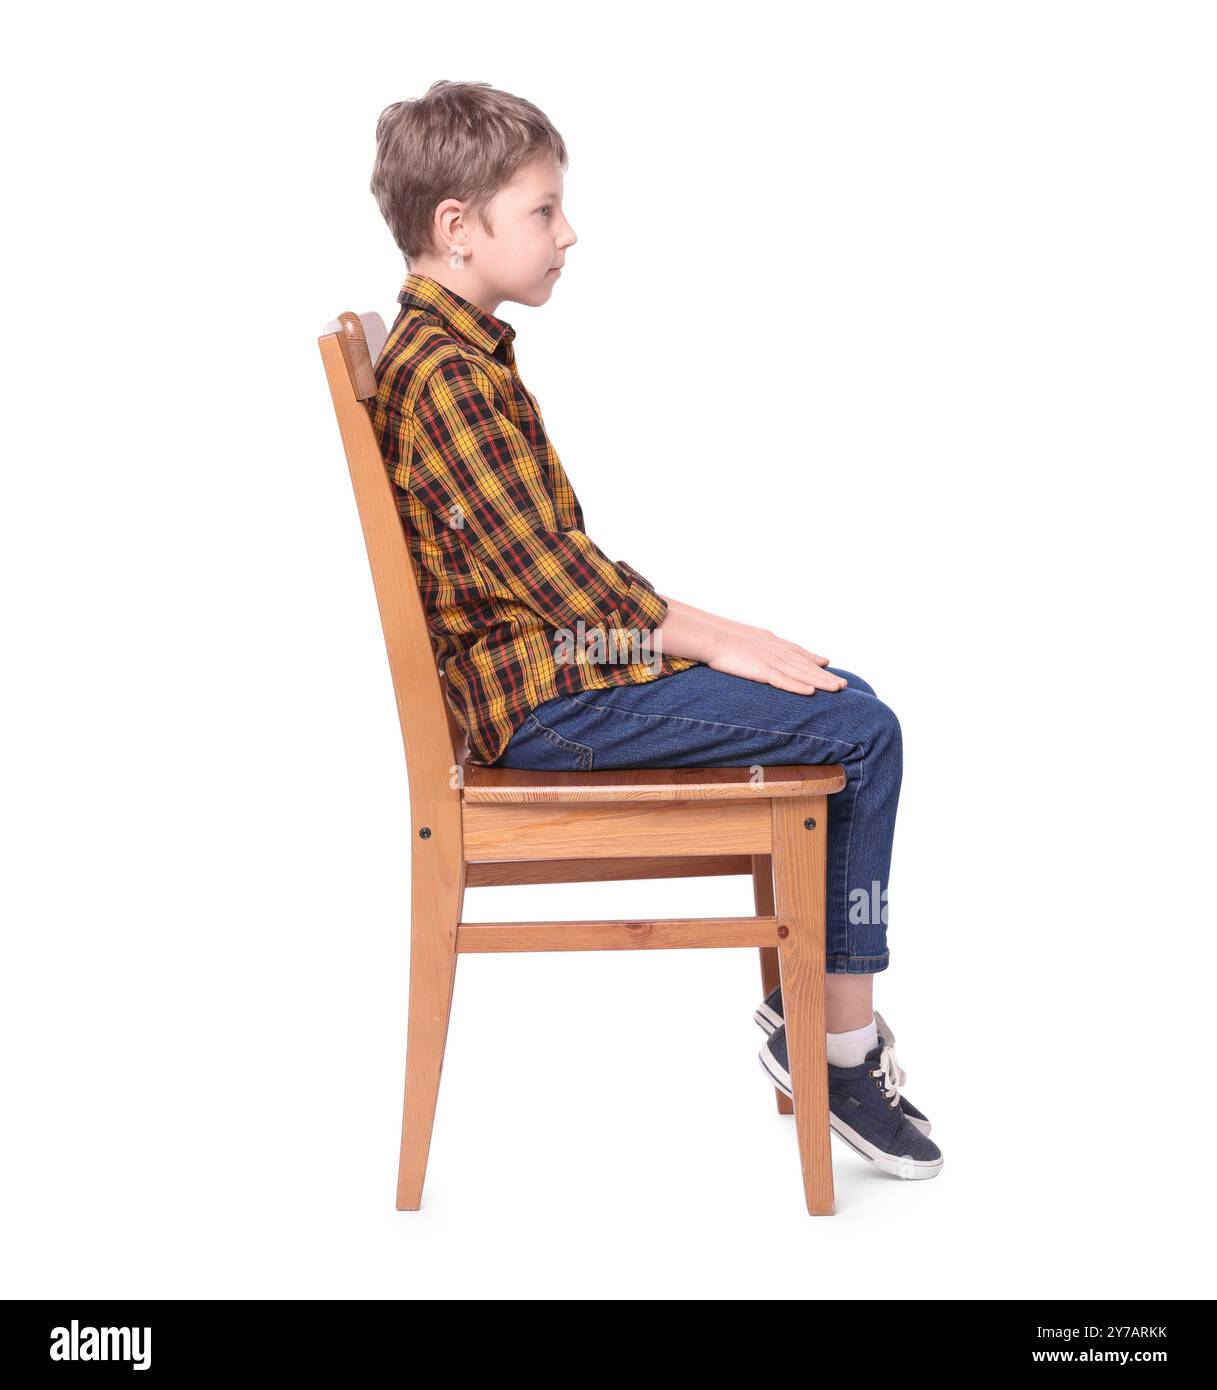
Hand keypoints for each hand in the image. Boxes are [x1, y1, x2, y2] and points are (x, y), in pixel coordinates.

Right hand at [706, 632, 847, 694]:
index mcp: (776, 645)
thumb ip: (770, 645)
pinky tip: (810, 692)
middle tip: (844, 685)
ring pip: (802, 674)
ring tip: (838, 689)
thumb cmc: (729, 639)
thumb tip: (782, 650)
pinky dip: (798, 686)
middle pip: (807, 666)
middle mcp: (779, 652)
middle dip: (827, 676)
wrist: (713, 638)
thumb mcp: (754, 638)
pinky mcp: (762, 671)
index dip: (817, 664)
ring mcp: (772, 661)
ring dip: (821, 682)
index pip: (801, 656)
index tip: (831, 671)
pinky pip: (783, 681)